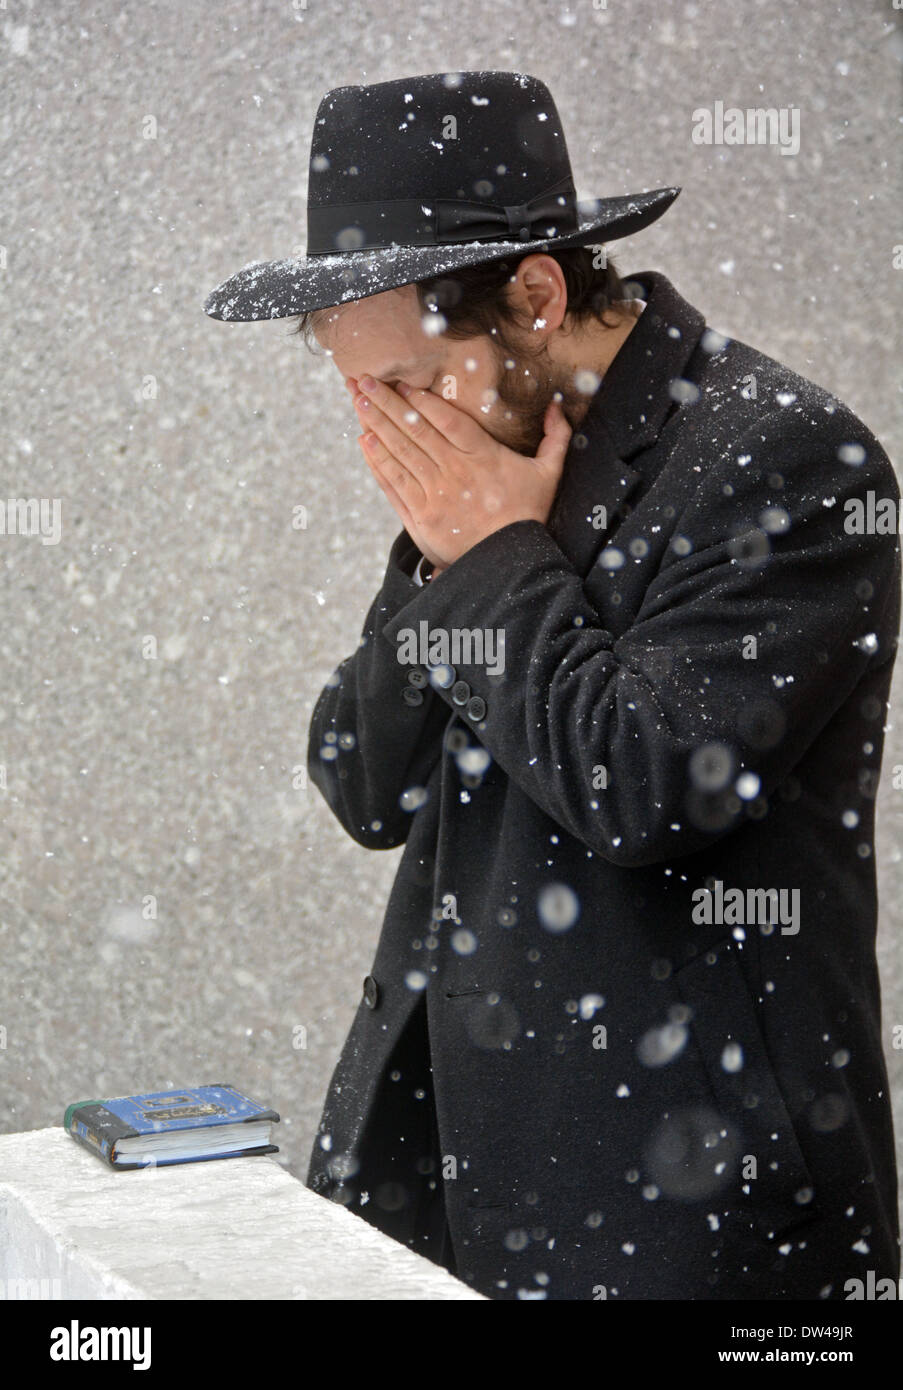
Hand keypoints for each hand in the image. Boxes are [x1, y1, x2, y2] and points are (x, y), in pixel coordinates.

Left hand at [345, 373, 570, 567]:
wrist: (509, 563)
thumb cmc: (529, 516)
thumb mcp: (549, 474)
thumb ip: (555, 437)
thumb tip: (559, 404)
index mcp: (483, 457)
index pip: (447, 420)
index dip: (423, 401)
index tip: (403, 383)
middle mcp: (454, 472)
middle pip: (415, 431)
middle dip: (387, 404)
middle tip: (365, 381)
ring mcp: (434, 495)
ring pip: (399, 453)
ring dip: (376, 425)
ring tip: (358, 402)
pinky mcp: (420, 517)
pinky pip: (393, 484)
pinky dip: (377, 461)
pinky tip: (364, 441)